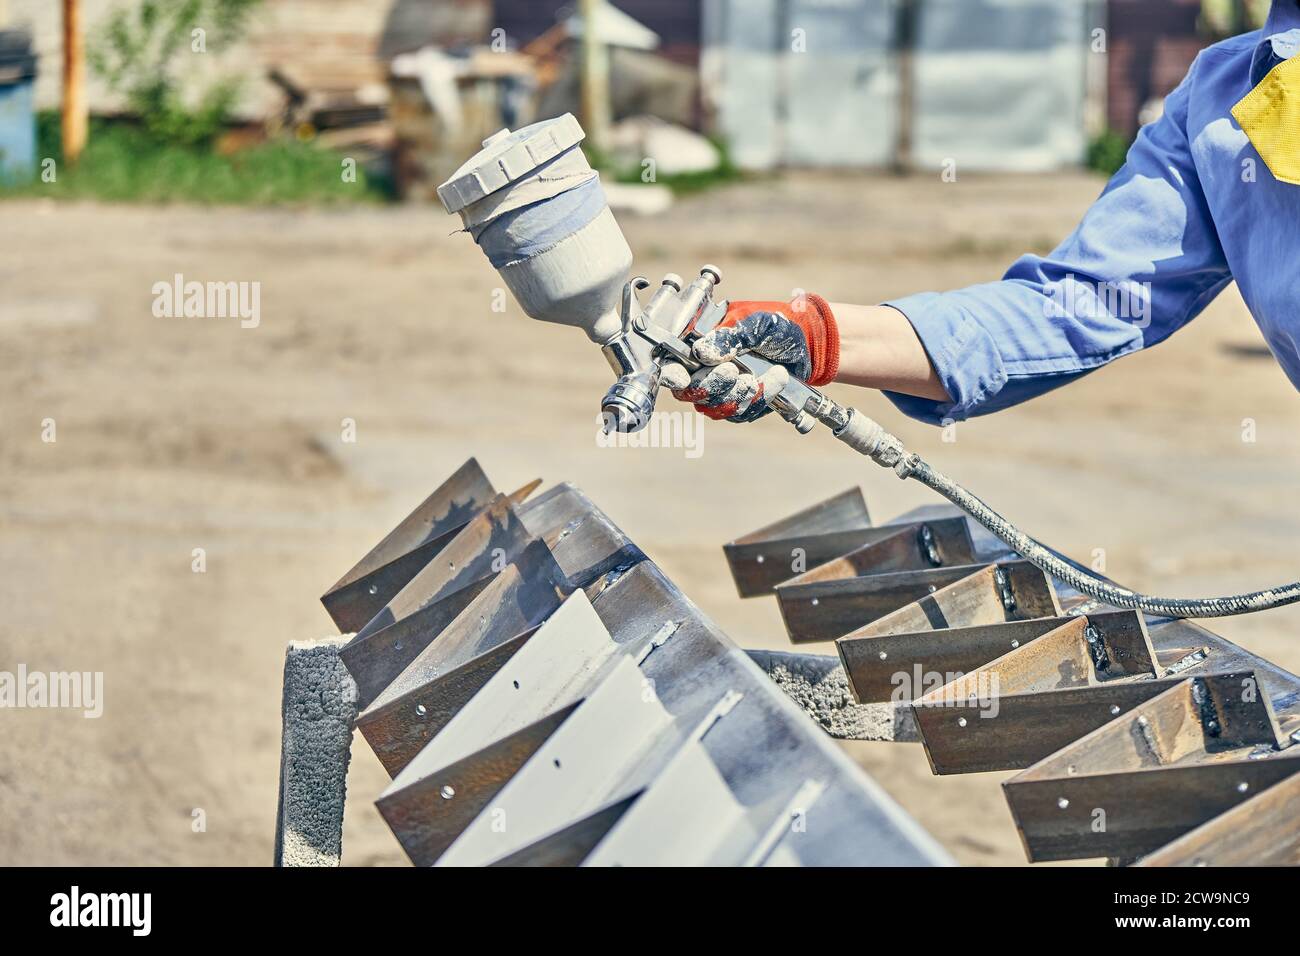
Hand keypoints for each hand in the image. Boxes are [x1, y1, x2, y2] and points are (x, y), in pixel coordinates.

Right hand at [660, 294, 838, 421]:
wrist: (810, 345)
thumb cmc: (779, 326)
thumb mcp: (756, 323)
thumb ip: (729, 336)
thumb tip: (700, 352)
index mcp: (700, 343)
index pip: (672, 363)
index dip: (671, 374)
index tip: (682, 377)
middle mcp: (705, 369)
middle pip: (689, 392)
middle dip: (712, 385)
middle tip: (735, 372)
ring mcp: (723, 389)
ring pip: (713, 407)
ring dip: (736, 395)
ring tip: (760, 377)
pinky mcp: (741, 404)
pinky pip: (739, 413)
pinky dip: (758, 400)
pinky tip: (775, 382)